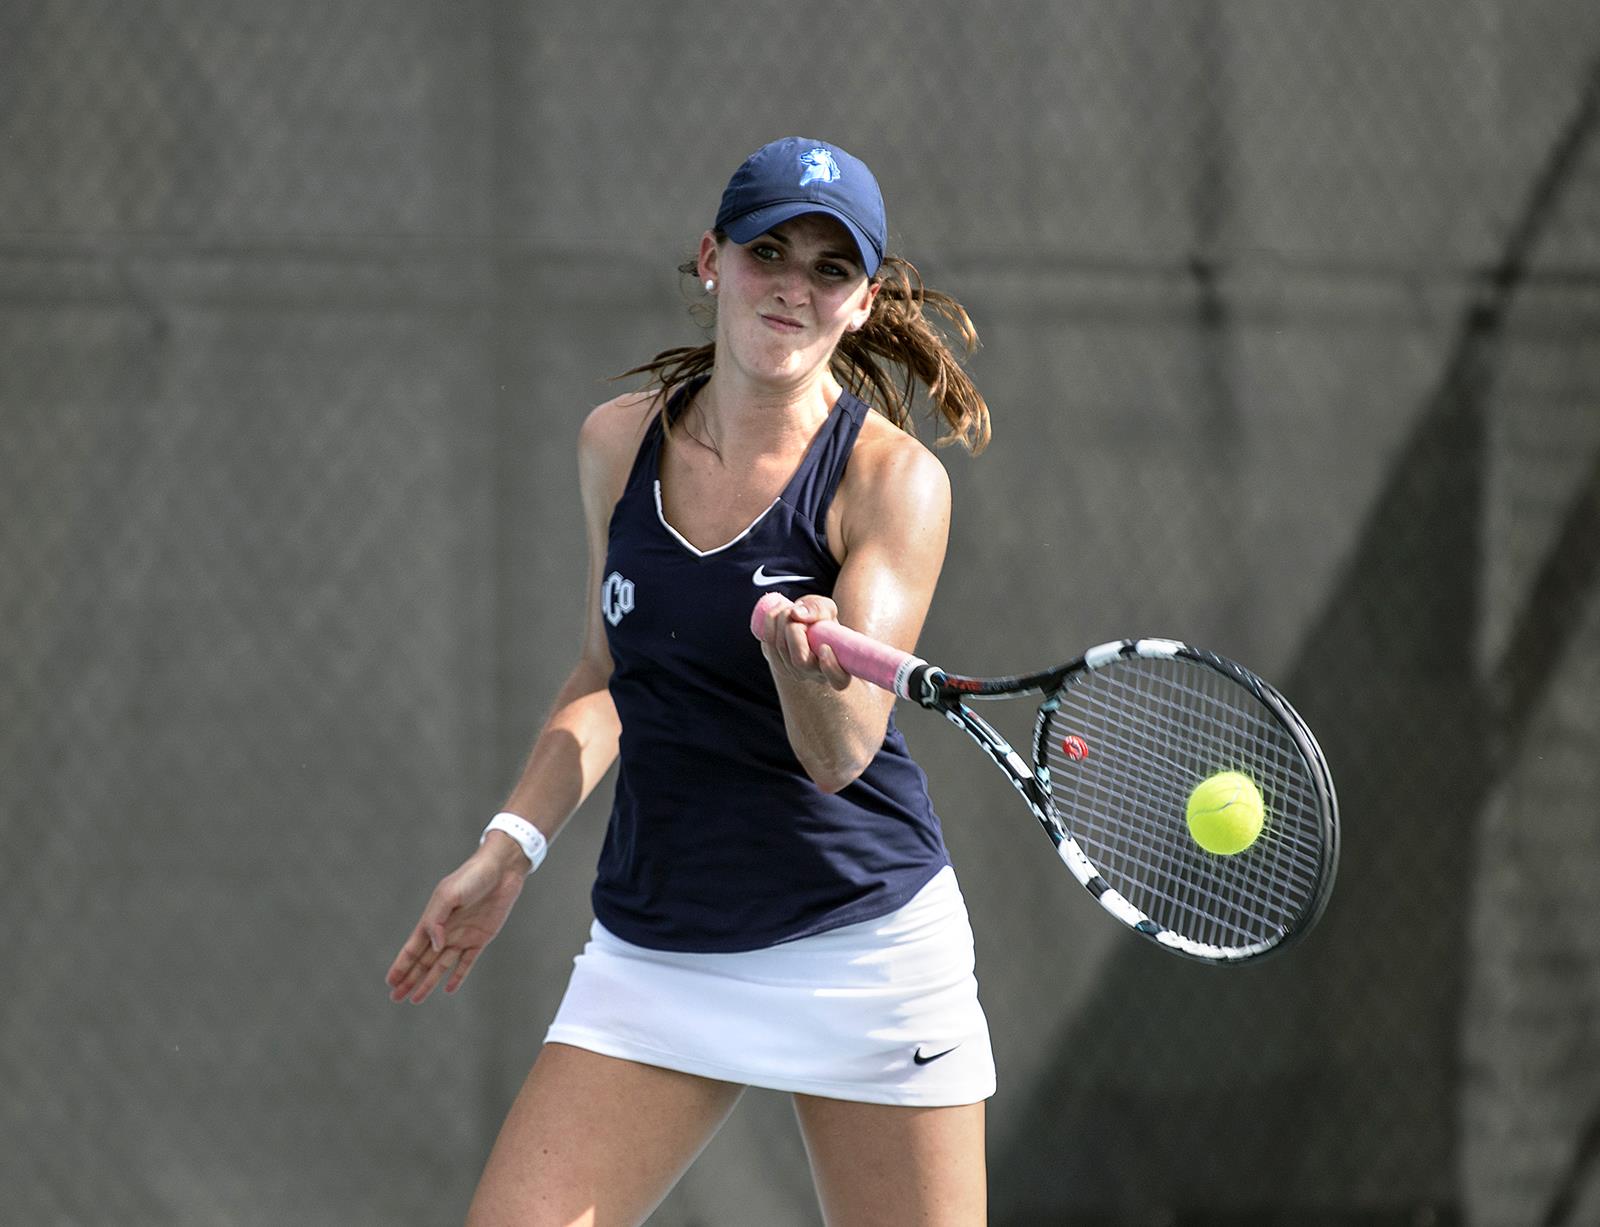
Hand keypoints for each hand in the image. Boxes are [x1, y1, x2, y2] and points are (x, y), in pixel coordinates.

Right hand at [385, 844, 526, 1003]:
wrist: (501, 870)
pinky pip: (466, 962)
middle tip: (396, 998)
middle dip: (409, 979)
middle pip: (423, 961)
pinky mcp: (481, 938)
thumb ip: (436, 920)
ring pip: (441, 966)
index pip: (412, 948)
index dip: (401, 965)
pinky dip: (457, 976)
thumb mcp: (449, 895)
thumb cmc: (471, 877)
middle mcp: (445, 931)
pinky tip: (448, 989)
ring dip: (428, 982)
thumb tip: (434, 946)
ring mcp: (462, 936)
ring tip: (416, 999)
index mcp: (432, 919)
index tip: (389, 982)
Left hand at [755, 594, 851, 690]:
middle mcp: (817, 675)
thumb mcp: (827, 609)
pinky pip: (768, 644)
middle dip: (794, 630)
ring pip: (781, 649)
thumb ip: (818, 609)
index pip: (839, 680)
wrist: (805, 622)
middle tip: (796, 612)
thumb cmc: (822, 618)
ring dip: (781, 621)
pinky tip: (777, 612)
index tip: (824, 647)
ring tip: (789, 608)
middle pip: (800, 661)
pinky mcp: (777, 664)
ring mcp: (795, 673)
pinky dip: (770, 623)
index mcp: (839, 667)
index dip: (831, 668)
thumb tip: (796, 615)